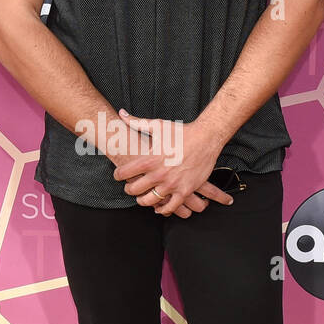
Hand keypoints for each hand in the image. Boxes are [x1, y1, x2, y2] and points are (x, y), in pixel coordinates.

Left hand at [109, 109, 233, 217]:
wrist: (206, 138)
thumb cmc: (181, 132)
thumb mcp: (157, 126)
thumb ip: (137, 122)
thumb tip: (121, 113)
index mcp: (150, 159)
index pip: (125, 173)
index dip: (118, 175)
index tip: (118, 175)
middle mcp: (159, 174)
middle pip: (134, 190)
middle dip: (129, 189)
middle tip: (130, 187)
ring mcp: (172, 184)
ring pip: (150, 201)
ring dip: (143, 201)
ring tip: (143, 198)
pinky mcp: (185, 191)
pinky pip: (170, 207)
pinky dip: (163, 210)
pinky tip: (159, 207)